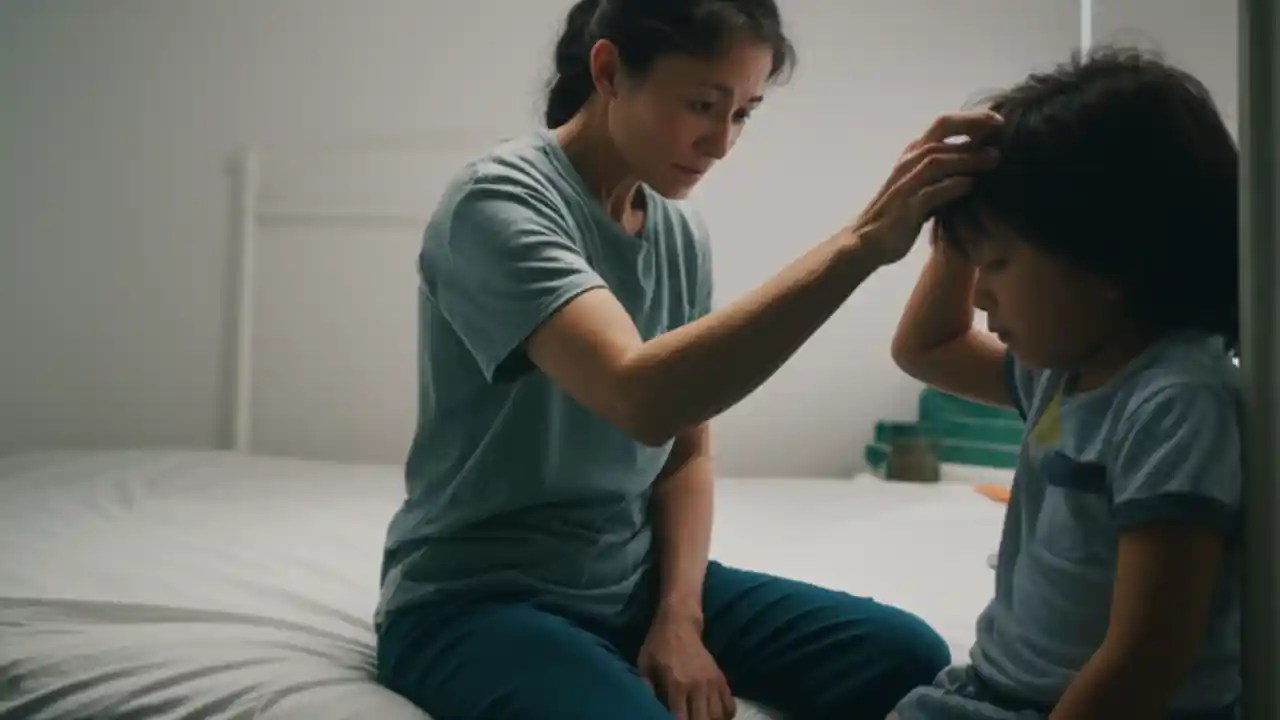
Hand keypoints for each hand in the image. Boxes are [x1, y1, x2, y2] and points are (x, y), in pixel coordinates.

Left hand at [637, 612, 734, 719]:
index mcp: (676, 685)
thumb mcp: (644, 665)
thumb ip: (646, 689)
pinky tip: (714, 716)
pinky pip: (729, 705)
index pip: (681, 719)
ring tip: (700, 719)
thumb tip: (645, 708)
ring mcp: (712, 683)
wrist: (680, 623)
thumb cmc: (658, 645)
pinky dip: (725, 715)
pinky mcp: (721, 678)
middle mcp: (697, 686)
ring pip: (718, 716)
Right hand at [851, 110, 1002, 265]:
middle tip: (1001, 127)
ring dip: (968, 157)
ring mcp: (905, 184)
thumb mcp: (924, 184)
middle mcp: (908, 162)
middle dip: (972, 125)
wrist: (868, 241)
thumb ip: (948, 169)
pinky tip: (973, 185)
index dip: (971, 118)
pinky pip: (931, 193)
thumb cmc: (901, 212)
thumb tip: (985, 154)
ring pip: (937, 160)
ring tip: (996, 158)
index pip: (943, 124)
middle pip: (940, 132)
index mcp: (912, 154)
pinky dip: (953, 187)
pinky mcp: (906, 208)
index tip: (998, 120)